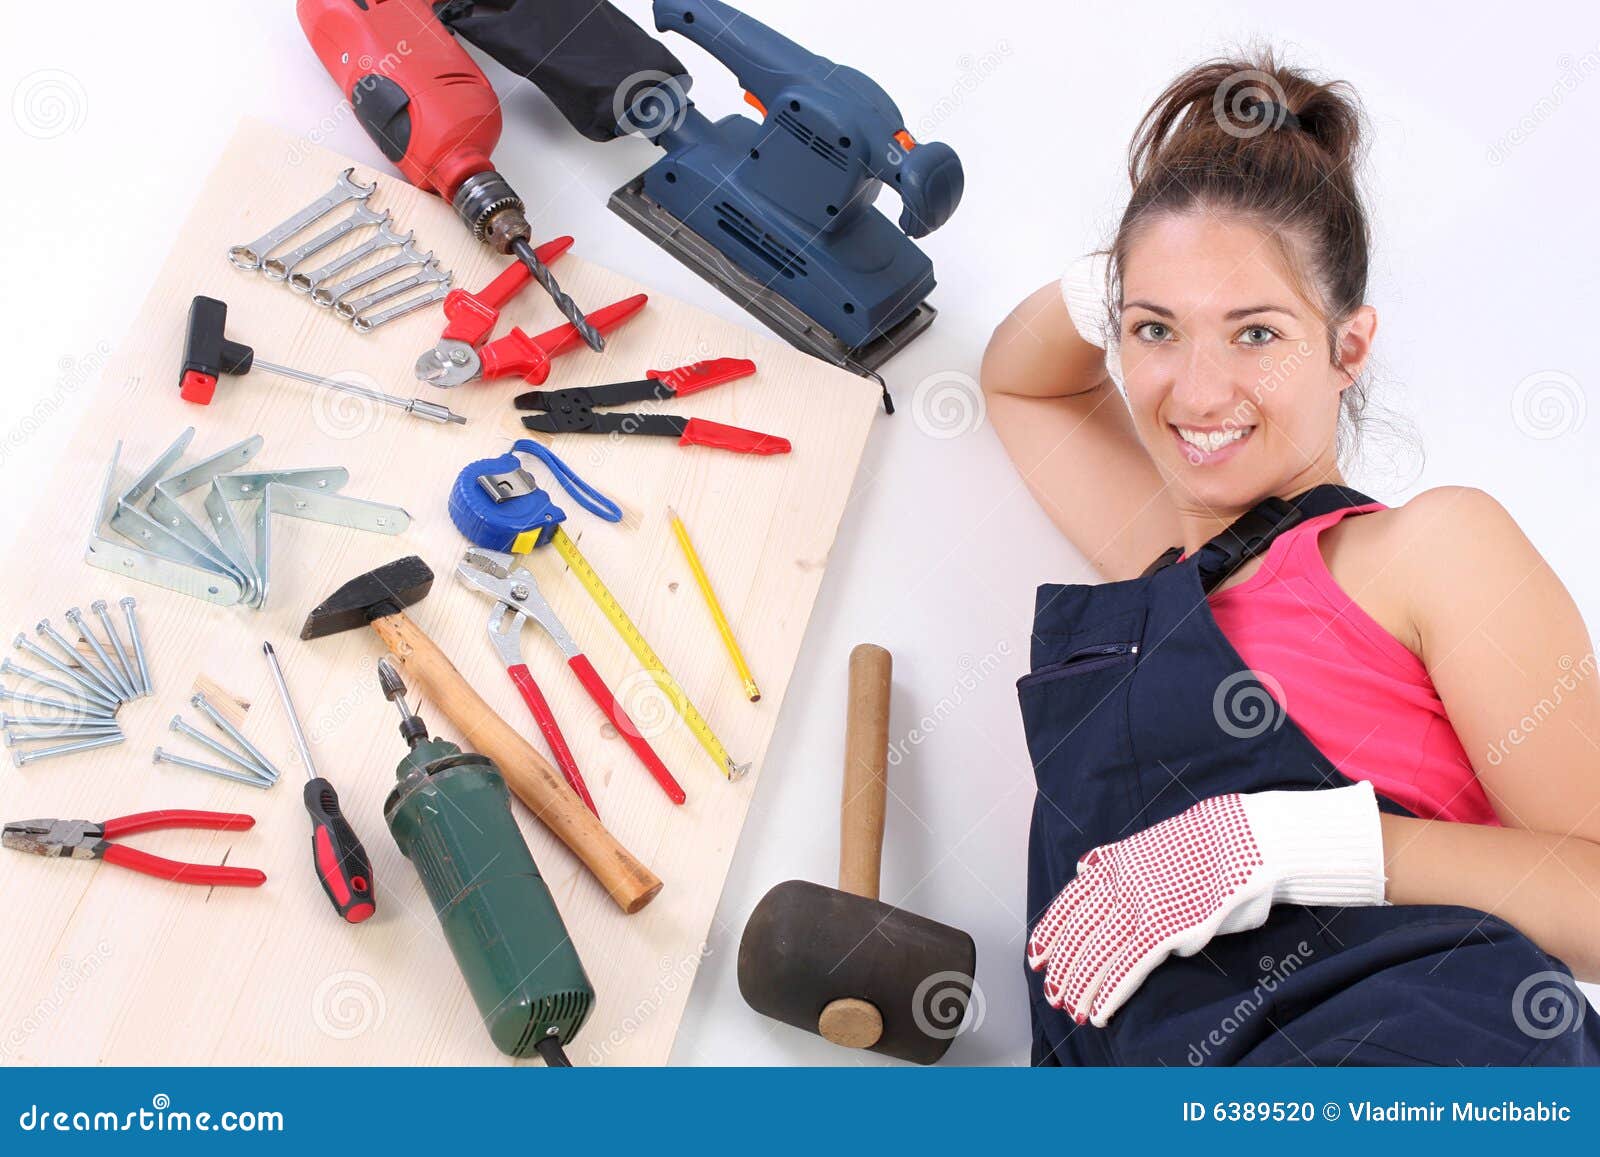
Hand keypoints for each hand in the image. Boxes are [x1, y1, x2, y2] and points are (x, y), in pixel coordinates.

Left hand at [1028, 781, 1385, 1025]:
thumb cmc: (1209, 845)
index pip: (1071, 904)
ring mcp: (1144, 908)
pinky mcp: (1169, 929)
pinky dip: (1111, 993)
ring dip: (1083, 988)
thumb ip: (1117, 859)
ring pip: (1099, 955)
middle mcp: (1123, 886)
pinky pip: (1130, 968)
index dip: (1051, 933)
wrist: (1250, 837)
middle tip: (1052, 995)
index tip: (1036, 956)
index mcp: (1117, 865)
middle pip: (1081, 935)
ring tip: (1072, 1011)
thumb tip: (1087, 868)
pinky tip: (1100, 1011)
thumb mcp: (1154, 844)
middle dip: (1063, 969)